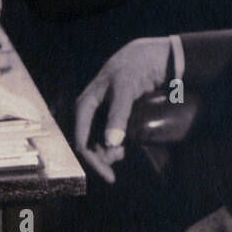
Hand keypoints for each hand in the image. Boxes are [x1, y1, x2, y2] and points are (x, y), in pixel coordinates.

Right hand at [73, 37, 170, 183]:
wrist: (149, 56)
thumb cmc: (133, 68)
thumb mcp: (125, 88)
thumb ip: (118, 114)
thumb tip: (111, 143)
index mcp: (85, 105)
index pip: (81, 140)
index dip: (92, 160)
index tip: (109, 176)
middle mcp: (90, 112)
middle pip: (88, 144)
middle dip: (101, 159)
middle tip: (118, 167)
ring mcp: (101, 114)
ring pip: (98, 142)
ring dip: (108, 154)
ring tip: (123, 155)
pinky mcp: (113, 115)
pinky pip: (109, 135)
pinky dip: (115, 145)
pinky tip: (124, 149)